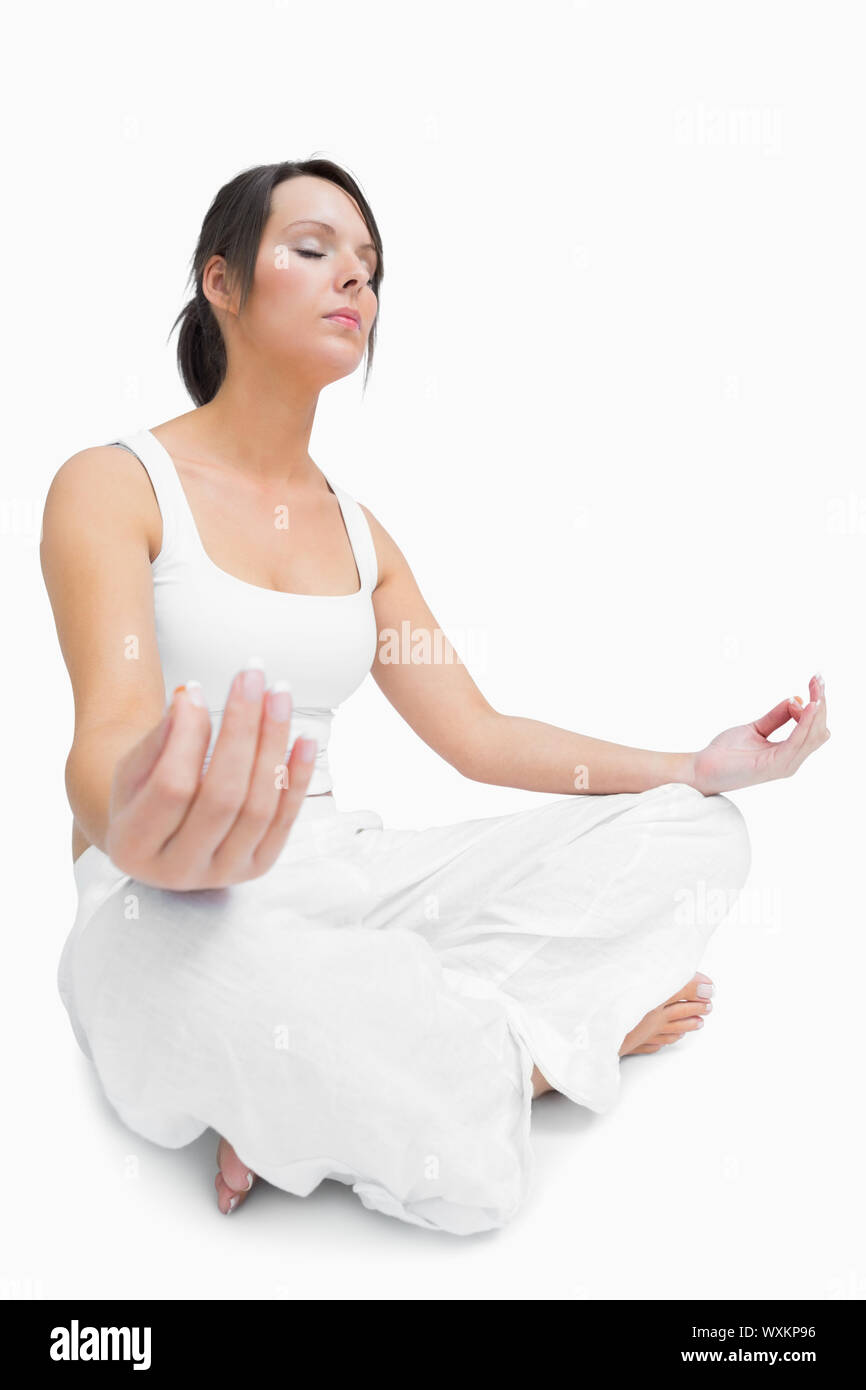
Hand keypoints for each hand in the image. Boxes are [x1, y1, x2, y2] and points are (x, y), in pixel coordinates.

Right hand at [105, 663, 315, 888]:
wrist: (159, 837)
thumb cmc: (141, 796)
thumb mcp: (133, 768)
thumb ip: (160, 737)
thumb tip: (191, 696)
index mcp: (133, 846)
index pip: (171, 787)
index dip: (189, 736)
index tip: (198, 688)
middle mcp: (178, 870)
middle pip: (223, 797)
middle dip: (242, 729)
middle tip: (252, 677)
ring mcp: (222, 872)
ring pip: (258, 807)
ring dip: (274, 744)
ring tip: (278, 694)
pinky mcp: (257, 867)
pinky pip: (285, 820)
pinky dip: (297, 777)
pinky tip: (305, 737)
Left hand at [690, 673, 830, 794]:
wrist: (702, 768)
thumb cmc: (726, 753)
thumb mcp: (755, 728)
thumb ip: (776, 717)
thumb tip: (795, 700)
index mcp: (788, 753)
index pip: (814, 728)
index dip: (816, 704)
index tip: (814, 681)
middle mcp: (791, 761)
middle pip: (818, 730)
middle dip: (821, 702)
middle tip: (818, 678)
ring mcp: (785, 764)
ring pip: (813, 735)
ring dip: (816, 709)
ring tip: (816, 687)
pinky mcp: (774, 765)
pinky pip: (796, 741)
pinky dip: (804, 722)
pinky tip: (807, 705)